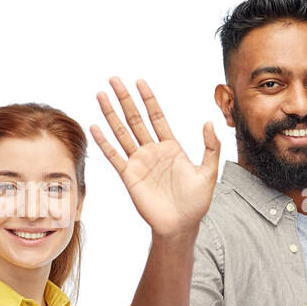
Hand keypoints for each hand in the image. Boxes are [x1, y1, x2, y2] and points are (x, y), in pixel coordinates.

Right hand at [92, 77, 220, 240]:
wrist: (181, 226)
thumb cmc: (196, 203)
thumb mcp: (209, 173)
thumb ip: (210, 148)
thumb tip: (209, 122)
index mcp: (171, 148)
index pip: (157, 117)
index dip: (149, 100)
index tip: (140, 82)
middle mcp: (152, 151)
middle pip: (135, 119)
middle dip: (125, 99)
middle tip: (114, 79)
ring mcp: (139, 162)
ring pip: (122, 132)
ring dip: (111, 114)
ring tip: (101, 95)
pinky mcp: (129, 176)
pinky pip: (114, 155)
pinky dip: (104, 142)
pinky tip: (95, 126)